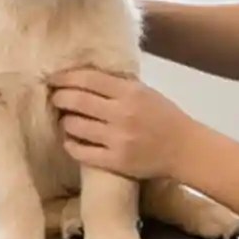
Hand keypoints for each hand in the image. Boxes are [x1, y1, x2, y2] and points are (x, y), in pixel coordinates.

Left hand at [48, 69, 200, 179]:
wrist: (185, 149)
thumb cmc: (164, 117)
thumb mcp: (145, 92)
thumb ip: (117, 86)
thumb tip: (84, 79)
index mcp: (130, 92)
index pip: (88, 79)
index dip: (66, 77)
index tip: (53, 78)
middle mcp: (121, 113)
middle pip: (77, 100)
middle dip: (59, 97)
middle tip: (54, 98)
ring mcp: (117, 139)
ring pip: (75, 126)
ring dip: (65, 121)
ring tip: (65, 120)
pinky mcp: (115, 161)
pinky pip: (81, 152)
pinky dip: (70, 144)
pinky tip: (70, 140)